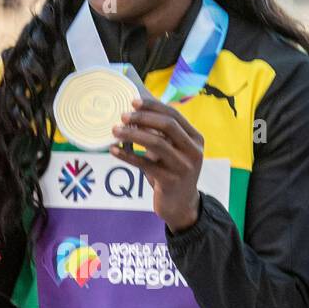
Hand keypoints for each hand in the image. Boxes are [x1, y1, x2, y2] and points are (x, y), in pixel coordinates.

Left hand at [110, 97, 203, 232]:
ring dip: (133, 135)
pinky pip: (145, 164)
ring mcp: (183, 167)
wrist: (181, 205)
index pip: (174, 115)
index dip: (153, 106)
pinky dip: (127, 156)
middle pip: (167, 126)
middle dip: (143, 118)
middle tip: (122, 116)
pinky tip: (114, 151)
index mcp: (195, 139)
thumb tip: (136, 112)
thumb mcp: (172, 151)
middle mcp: (193, 151)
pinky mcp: (170, 181)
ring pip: (156, 143)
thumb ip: (161, 133)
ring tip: (115, 131)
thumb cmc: (172, 173)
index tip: (133, 102)